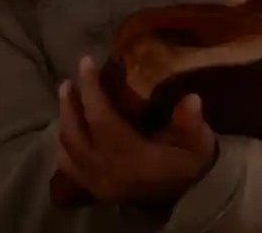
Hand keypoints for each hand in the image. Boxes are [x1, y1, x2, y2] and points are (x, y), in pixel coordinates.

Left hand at [56, 56, 217, 203]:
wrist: (189, 199)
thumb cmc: (191, 165)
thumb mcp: (198, 142)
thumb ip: (191, 122)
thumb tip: (191, 98)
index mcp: (130, 156)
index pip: (100, 117)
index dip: (90, 88)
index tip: (86, 62)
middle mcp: (107, 170)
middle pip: (75, 132)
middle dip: (69, 104)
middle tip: (68, 81)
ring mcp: (98, 183)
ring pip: (68, 150)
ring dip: (63, 121)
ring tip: (65, 98)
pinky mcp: (96, 191)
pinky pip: (69, 168)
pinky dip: (63, 147)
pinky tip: (66, 131)